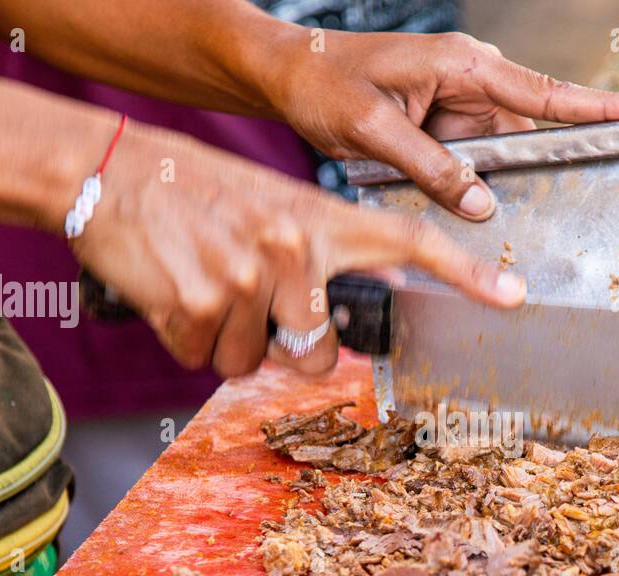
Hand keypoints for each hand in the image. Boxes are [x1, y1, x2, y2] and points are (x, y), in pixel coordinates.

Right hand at [70, 123, 524, 377]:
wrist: (106, 170)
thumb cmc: (191, 191)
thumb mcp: (269, 205)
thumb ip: (311, 257)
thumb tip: (325, 331)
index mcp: (317, 218)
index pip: (407, 242)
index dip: (464, 273)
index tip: (512, 296)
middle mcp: (292, 248)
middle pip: (315, 355)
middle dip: (284, 352)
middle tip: (247, 306)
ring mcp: (245, 280)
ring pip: (248, 362)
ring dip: (222, 341)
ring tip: (199, 281)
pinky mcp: (195, 307)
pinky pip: (200, 358)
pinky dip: (182, 338)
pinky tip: (170, 290)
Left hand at [258, 31, 618, 219]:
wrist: (288, 75)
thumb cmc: (325, 84)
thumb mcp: (373, 129)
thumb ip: (430, 167)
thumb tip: (481, 205)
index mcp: (463, 67)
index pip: (546, 92)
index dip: (600, 108)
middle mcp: (471, 83)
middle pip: (536, 127)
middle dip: (561, 157)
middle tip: (604, 180)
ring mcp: (459, 107)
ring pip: (506, 153)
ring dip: (508, 182)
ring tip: (521, 207)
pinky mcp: (445, 129)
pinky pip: (476, 163)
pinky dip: (476, 187)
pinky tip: (473, 208)